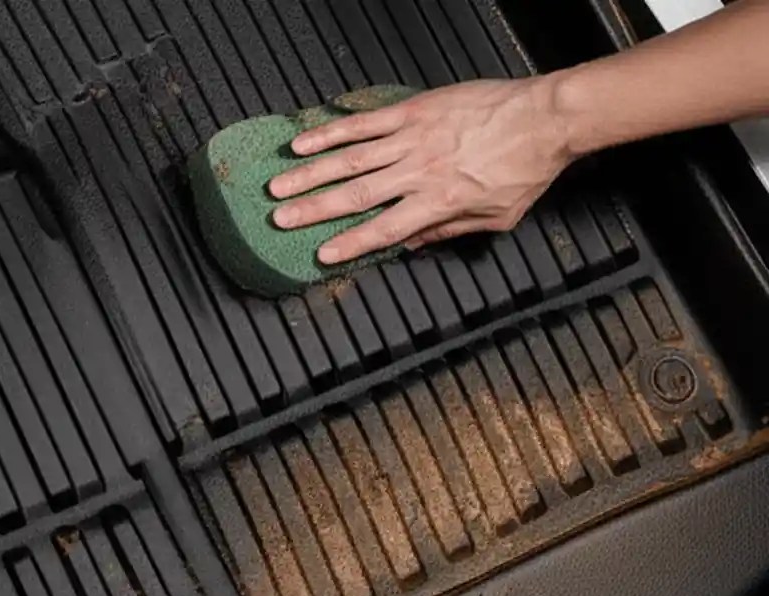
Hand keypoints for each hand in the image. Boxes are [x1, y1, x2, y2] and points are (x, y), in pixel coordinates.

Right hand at [268, 76, 576, 264]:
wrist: (547, 117)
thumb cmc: (526, 168)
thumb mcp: (496, 218)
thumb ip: (450, 231)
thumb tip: (412, 245)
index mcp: (438, 203)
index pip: (383, 230)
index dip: (348, 244)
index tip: (320, 254)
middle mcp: (419, 172)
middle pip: (355, 196)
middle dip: (312, 210)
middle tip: (279, 219)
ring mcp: (413, 139)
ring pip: (351, 160)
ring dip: (310, 173)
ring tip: (278, 185)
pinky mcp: (414, 111)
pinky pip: (364, 124)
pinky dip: (332, 133)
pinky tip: (304, 142)